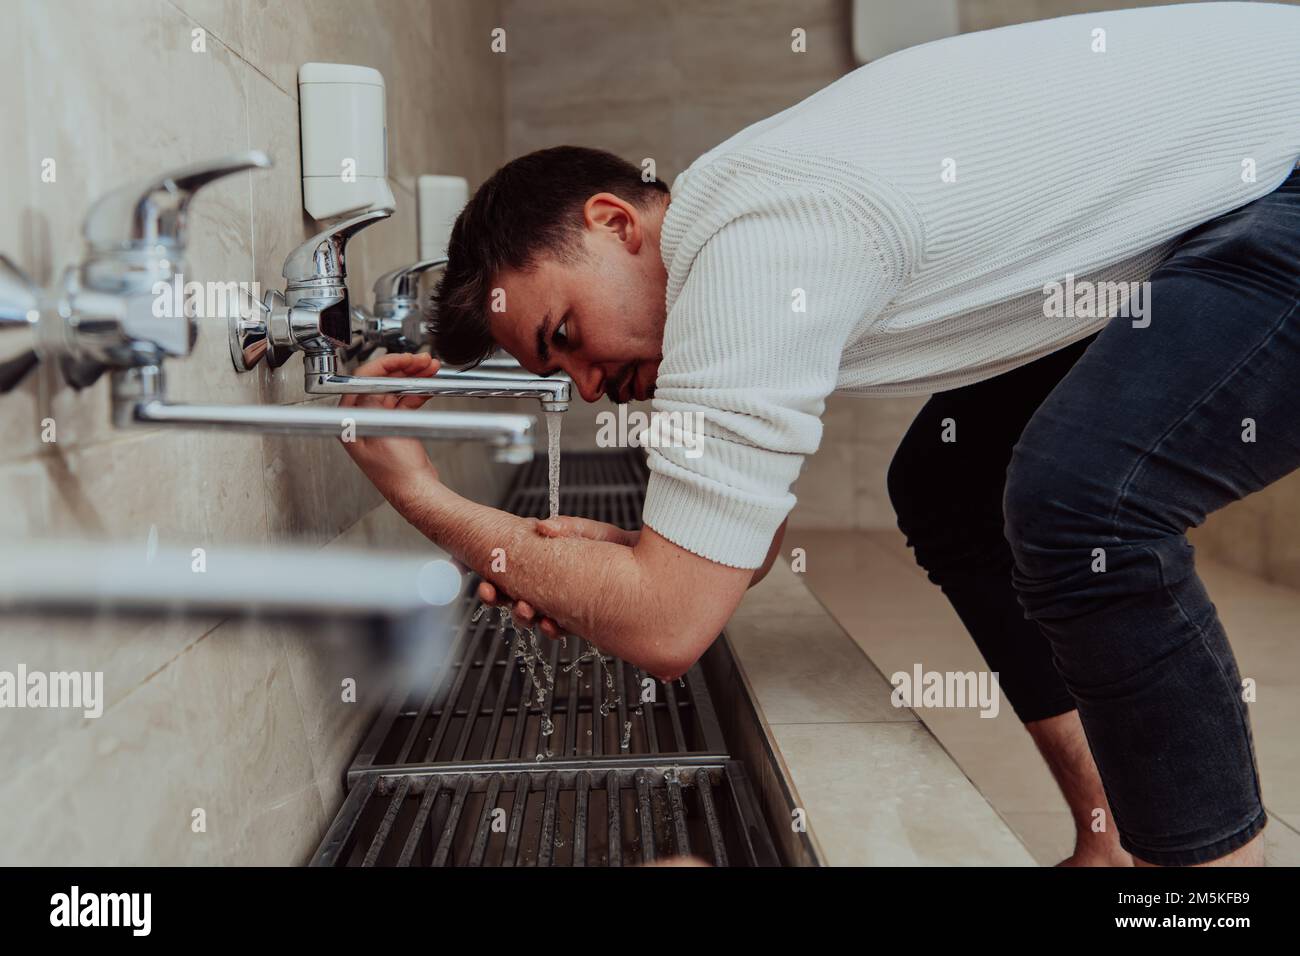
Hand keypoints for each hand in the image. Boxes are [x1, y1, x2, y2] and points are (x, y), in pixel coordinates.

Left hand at [337, 352, 441, 495]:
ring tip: (430, 368)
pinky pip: (404, 401)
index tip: (404, 360)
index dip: (385, 366)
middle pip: (381, 382)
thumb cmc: (398, 473)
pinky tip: (428, 385)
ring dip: (413, 378)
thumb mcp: (383, 431)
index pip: (363, 381)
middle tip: (421, 361)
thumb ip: (373, 402)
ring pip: (395, 389)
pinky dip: (417, 392)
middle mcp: (362, 420)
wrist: (417, 491)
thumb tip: (372, 380)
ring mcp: (379, 423)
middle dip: (403, 369)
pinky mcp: (395, 427)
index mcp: (351, 421)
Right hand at [476, 515, 640, 638]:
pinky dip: (551, 628)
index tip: (483, 579)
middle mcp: (551, 587)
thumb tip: (541, 526)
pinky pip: (559, 628)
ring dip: (523, 616)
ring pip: (533, 616)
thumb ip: (566, 528)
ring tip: (525, 609)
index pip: (515, 574)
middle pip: (515, 596)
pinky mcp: (581, 620)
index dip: (495, 579)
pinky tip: (550, 624)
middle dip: (499, 599)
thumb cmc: (622, 548)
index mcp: (548, 564)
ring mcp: (565, 605)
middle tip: (491, 593)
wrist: (653, 567)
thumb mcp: (591, 532)